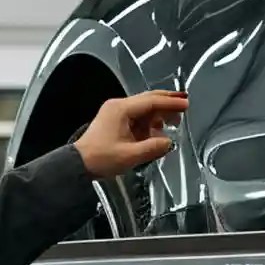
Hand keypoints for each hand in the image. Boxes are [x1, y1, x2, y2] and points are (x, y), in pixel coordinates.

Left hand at [72, 90, 188, 177]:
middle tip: (184, 106)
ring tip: (173, 121)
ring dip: (159, 114)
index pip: (152, 101)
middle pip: (148, 99)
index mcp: (121, 109)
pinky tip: (157, 130)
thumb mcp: (131, 156)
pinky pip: (137, 116)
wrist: (79, 164)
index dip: (171, 103)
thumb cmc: (99, 158)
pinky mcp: (115, 121)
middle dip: (167, 103)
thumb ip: (153, 147)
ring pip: (143, 108)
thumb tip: (168, 142)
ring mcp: (115, 112)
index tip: (185, 105)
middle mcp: (118, 106)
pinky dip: (149, 121)